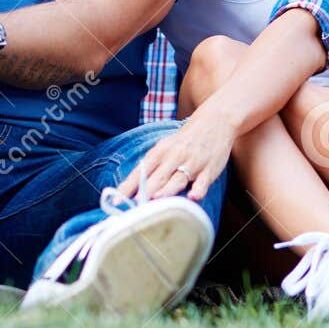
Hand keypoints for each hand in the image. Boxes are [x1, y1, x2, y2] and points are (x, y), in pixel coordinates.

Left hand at [115, 108, 234, 202]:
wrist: (214, 121)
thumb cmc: (184, 141)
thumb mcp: (165, 148)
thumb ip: (152, 168)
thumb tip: (133, 190)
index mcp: (159, 153)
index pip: (139, 172)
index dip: (127, 187)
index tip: (115, 200)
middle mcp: (173, 157)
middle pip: (157, 177)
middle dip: (145, 191)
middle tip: (134, 206)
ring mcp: (192, 163)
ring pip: (178, 179)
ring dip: (167, 190)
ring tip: (156, 200)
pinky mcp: (209, 169)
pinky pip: (203, 181)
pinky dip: (199, 189)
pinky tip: (193, 197)